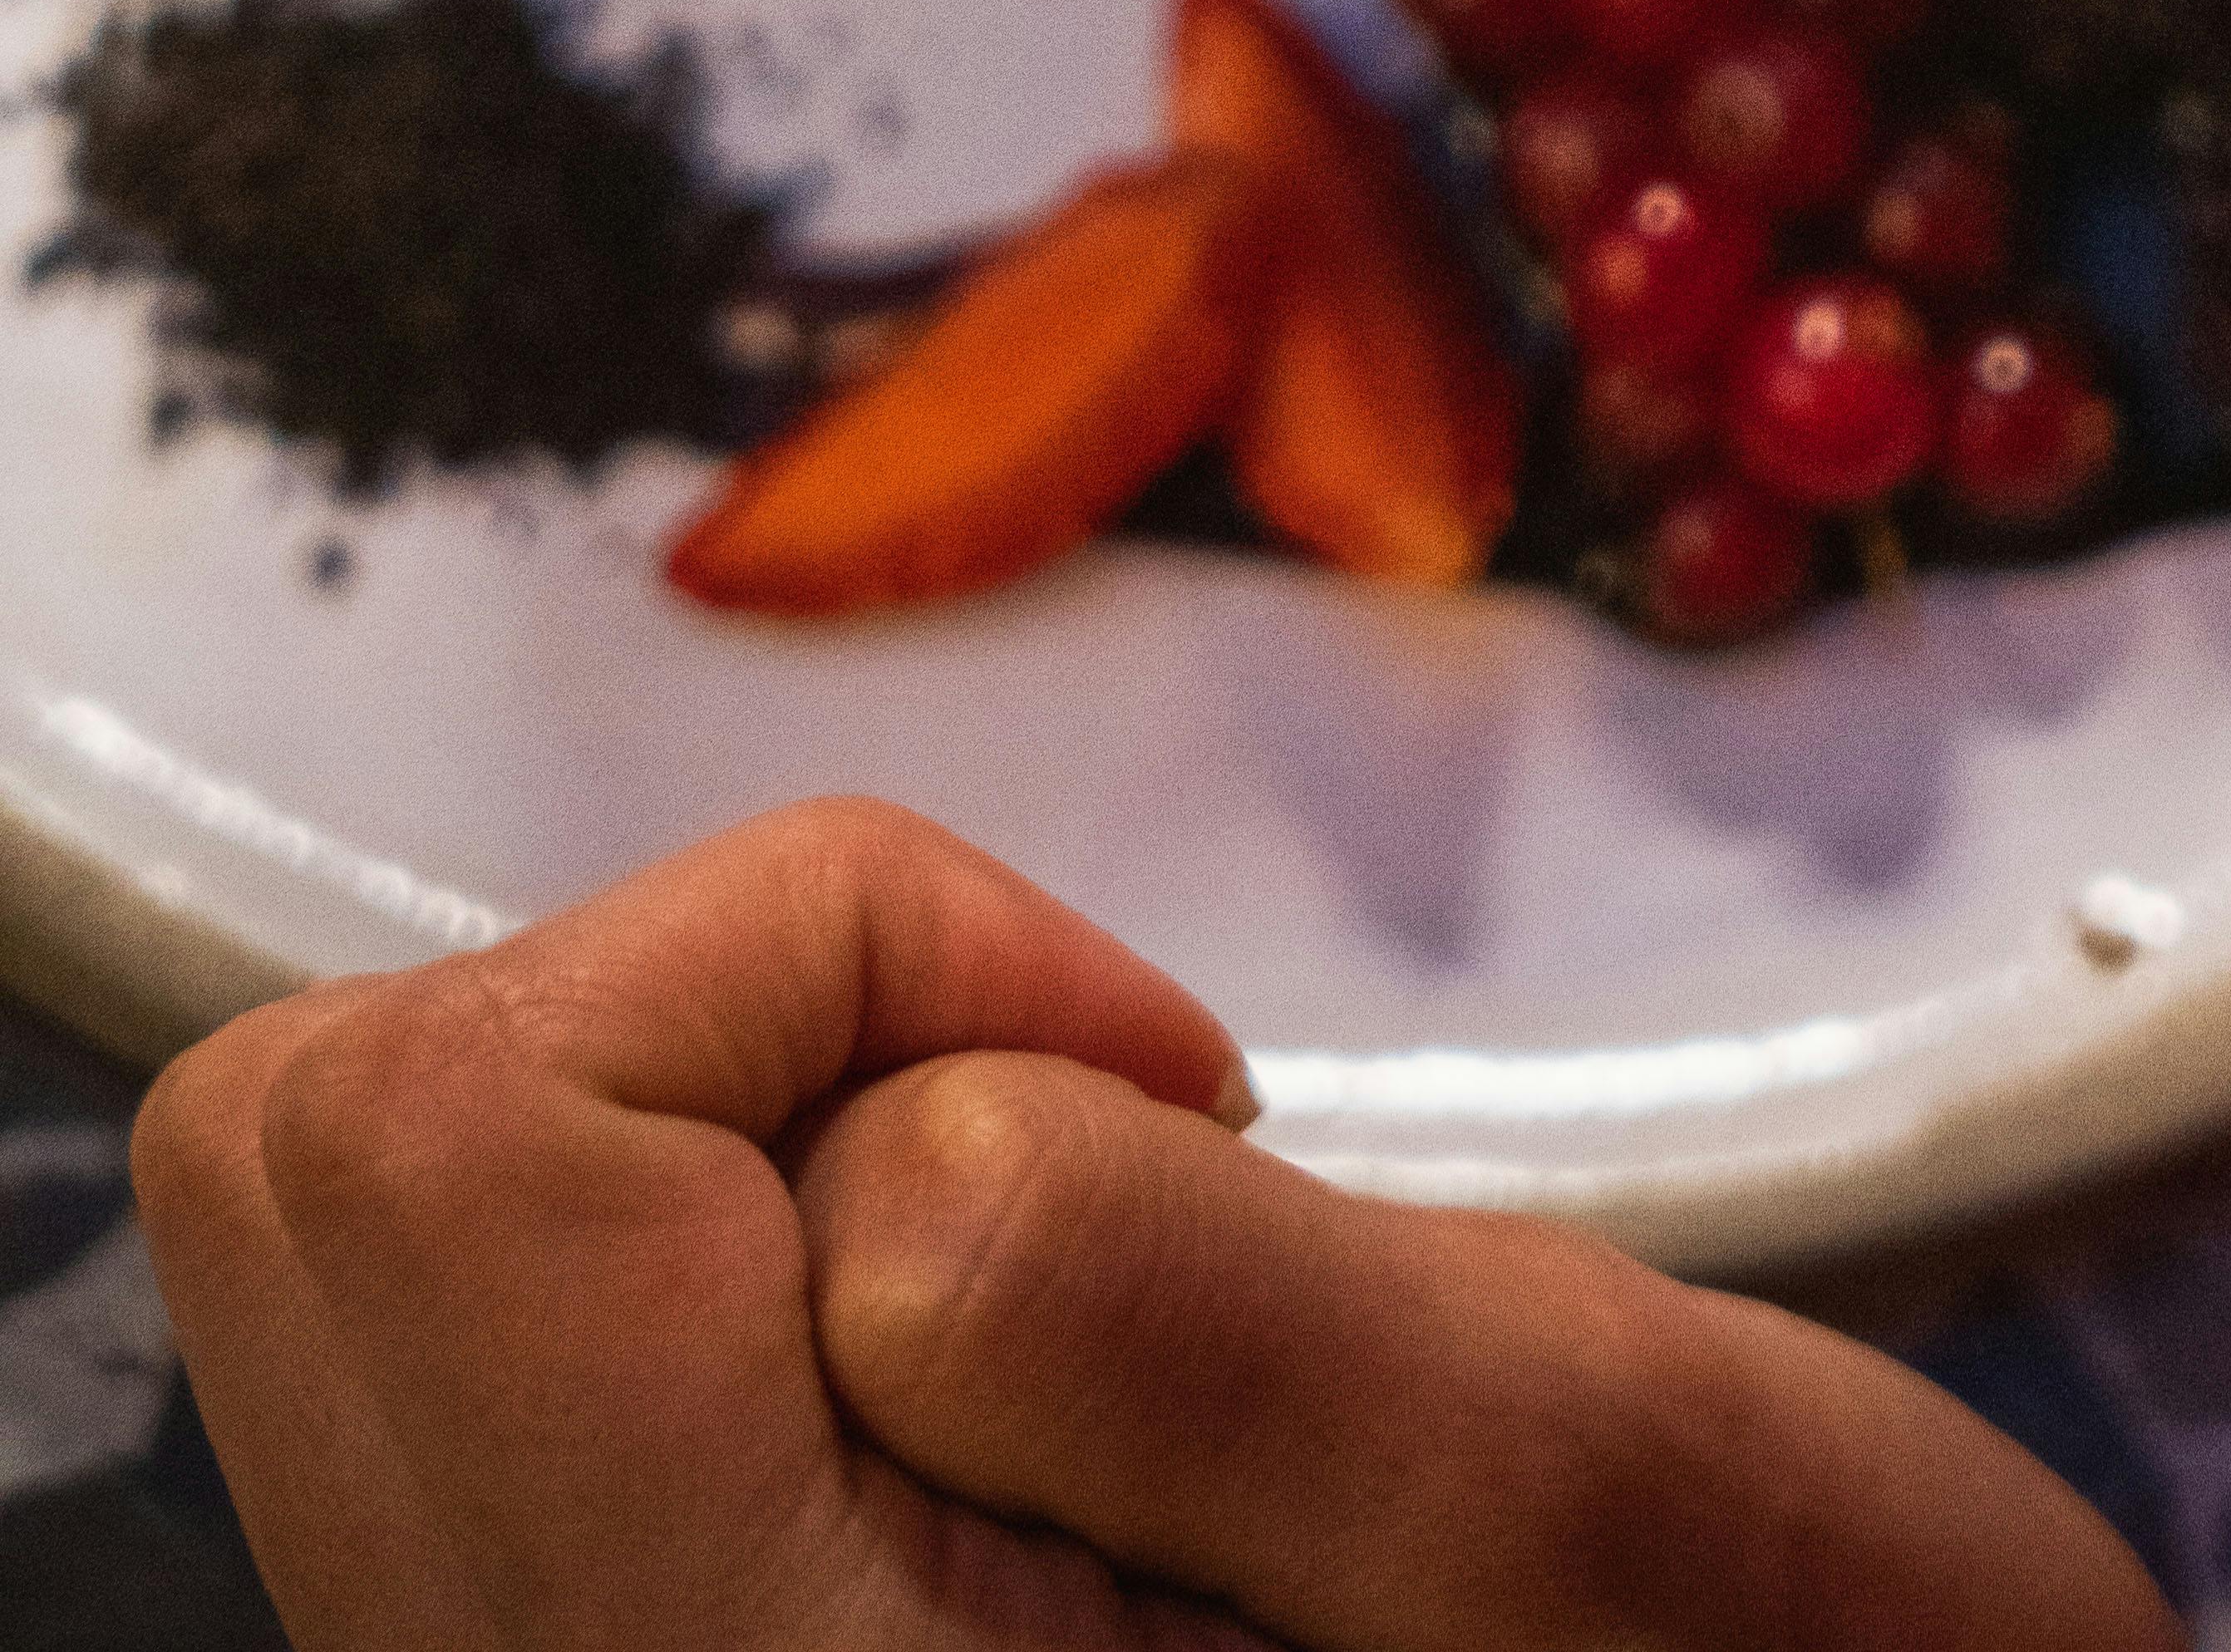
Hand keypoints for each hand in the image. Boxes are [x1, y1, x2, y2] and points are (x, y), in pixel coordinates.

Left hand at [137, 795, 2171, 1650]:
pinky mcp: (593, 1649)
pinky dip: (738, 1217)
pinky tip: (1008, 1366)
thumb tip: (870, 1114)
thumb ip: (1180, 1300)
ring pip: (397, 1208)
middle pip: (342, 1153)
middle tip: (1098, 1163)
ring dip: (741, 1109)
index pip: (463, 1137)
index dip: (834, 960)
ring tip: (1075, 1280)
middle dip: (745, 1014)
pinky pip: (493, 1314)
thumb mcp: (1575, 1482)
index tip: (1169, 1098)